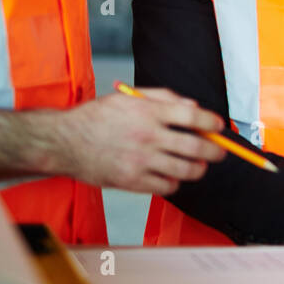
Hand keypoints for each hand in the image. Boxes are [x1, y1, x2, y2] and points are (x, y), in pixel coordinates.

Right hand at [57, 87, 225, 193]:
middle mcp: (148, 136)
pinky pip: (167, 186)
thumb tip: (192, 108)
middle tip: (220, 152)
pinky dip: (175, 182)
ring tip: (198, 166)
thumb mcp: (127, 97)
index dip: (213, 123)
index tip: (219, 127)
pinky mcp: (133, 181)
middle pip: (196, 147)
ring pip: (186, 170)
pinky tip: (172, 175)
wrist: (63, 142)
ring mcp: (141, 161)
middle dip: (216, 151)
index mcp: (148, 112)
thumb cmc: (96, 118)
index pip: (193, 117)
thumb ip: (163, 98)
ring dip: (198, 169)